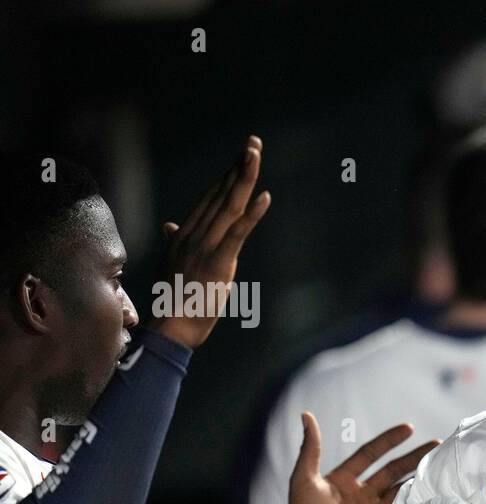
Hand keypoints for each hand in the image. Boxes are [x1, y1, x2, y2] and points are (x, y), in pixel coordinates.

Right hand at [152, 135, 271, 348]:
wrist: (170, 328)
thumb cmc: (176, 300)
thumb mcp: (176, 264)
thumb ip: (177, 241)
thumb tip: (170, 224)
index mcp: (186, 234)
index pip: (210, 197)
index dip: (227, 175)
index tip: (242, 156)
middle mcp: (194, 233)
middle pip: (220, 193)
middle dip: (238, 167)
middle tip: (254, 142)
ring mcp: (205, 246)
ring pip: (228, 205)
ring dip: (243, 178)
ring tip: (255, 154)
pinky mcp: (218, 262)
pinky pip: (237, 233)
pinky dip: (252, 214)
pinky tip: (265, 196)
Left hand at [281, 412, 437, 503]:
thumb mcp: (304, 478)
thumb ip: (311, 448)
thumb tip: (307, 415)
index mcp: (344, 478)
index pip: (371, 454)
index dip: (389, 441)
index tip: (410, 428)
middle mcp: (362, 493)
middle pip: (393, 471)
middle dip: (415, 458)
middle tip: (437, 446)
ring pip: (401, 490)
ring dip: (420, 479)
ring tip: (441, 468)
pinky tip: (433, 495)